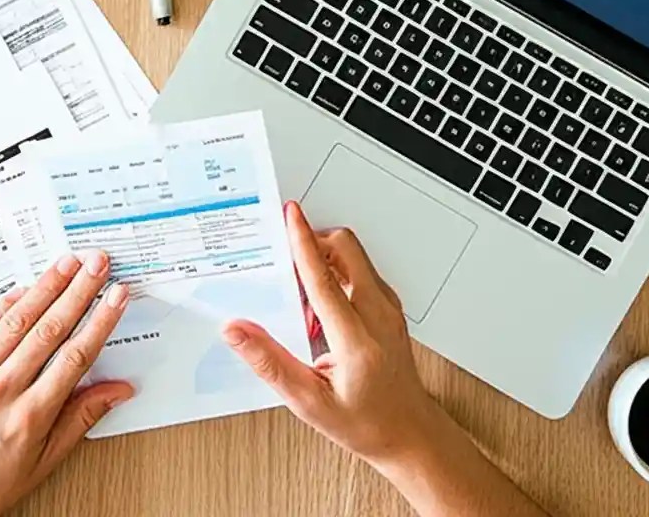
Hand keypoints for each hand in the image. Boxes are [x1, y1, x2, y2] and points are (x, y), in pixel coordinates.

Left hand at [0, 251, 131, 516]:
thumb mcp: (47, 458)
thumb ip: (83, 417)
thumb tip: (118, 391)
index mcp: (30, 415)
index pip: (76, 356)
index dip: (101, 321)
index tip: (117, 297)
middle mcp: (2, 390)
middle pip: (50, 329)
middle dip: (79, 290)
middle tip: (98, 265)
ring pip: (17, 320)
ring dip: (45, 286)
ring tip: (67, 263)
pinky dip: (5, 304)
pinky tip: (24, 288)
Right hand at [223, 203, 546, 515]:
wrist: (410, 433)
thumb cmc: (366, 422)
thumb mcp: (308, 401)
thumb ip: (270, 362)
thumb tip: (238, 331)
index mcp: (357, 339)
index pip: (323, 277)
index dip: (302, 242)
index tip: (290, 216)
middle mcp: (378, 315)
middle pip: (347, 249)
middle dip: (314, 240)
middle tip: (285, 252)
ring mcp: (389, 309)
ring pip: (356, 257)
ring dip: (326, 258)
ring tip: (300, 292)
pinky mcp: (391, 309)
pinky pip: (363, 272)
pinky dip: (338, 272)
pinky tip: (320, 305)